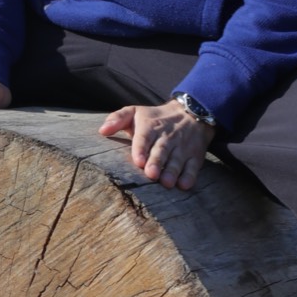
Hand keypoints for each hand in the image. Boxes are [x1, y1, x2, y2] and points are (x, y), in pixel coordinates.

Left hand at [98, 100, 213, 190]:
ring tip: (167, 183)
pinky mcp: (195, 155)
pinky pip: (193, 166)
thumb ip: (117, 119)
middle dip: (157, 162)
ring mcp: (182, 146)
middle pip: (161, 150)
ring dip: (172, 171)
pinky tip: (184, 185)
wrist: (191, 112)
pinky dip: (190, 175)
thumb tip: (102, 131)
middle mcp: (167, 137)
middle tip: (151, 174)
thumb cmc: (155, 117)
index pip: (144, 137)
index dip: (141, 148)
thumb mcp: (135, 111)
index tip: (139, 161)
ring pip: (177, 160)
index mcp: (150, 126)